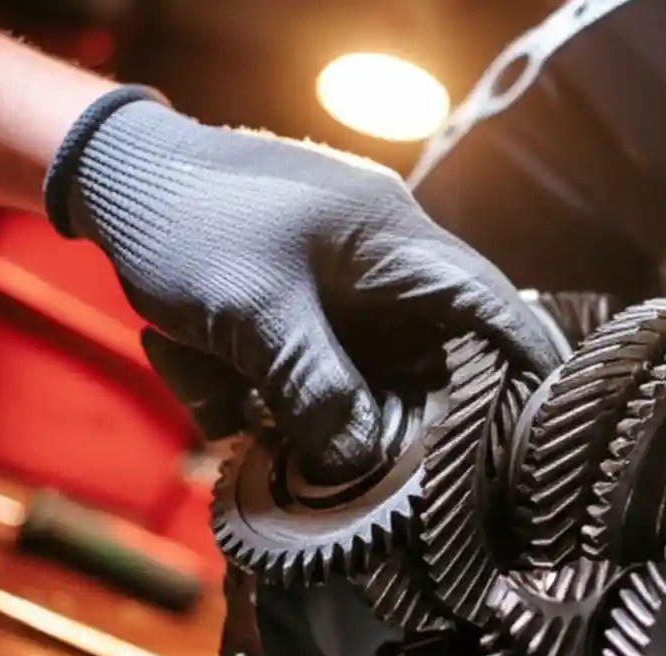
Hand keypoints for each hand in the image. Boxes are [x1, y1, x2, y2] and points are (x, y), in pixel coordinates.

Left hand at [48, 96, 558, 481]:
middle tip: (387, 466)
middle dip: (401, 409)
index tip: (549, 416)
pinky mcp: (303, 311)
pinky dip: (271, 393)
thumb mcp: (252, 308)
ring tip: (268, 424)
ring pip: (364, 372)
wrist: (115, 178)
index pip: (485, 301)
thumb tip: (360, 459)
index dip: (525, 357)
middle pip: (429, 353)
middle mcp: (382, 267)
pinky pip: (310, 370)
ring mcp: (342, 289)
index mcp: (393, 242)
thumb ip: (314, 384)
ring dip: (320, 406)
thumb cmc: (191, 221)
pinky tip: (221, 391)